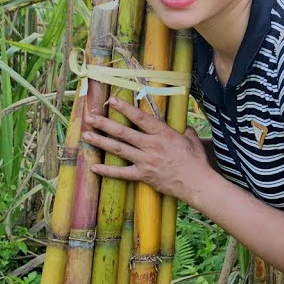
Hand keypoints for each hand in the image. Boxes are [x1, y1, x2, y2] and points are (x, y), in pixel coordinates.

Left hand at [82, 96, 212, 203]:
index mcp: (162, 133)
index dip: (125, 108)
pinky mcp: (143, 175)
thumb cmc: (196, 160)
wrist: (196, 183)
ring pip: (118, 149)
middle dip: (104, 123)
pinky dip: (107, 171)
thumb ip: (183, 130)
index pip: (140, 118)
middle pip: (123, 132)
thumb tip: (180, 126)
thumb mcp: (191, 139)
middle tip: (90, 117)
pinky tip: (94, 167)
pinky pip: (121, 173)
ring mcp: (145, 161)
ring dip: (101, 141)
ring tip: (86, 135)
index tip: (112, 100)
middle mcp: (151, 145)